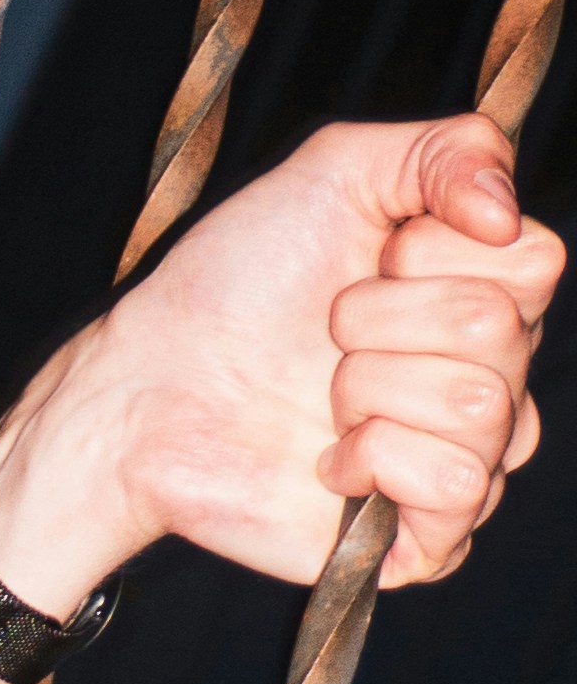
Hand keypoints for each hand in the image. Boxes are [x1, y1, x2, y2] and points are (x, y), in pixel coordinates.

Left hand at [0, 117, 557, 606]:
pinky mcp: (428, 534)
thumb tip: (506, 211)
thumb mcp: (335, 170)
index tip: (366, 258)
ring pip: (484, 411)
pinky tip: (329, 463)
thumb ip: (448, 149)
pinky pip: (458, 488)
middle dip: (380, 319)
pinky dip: (375, 462)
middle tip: (324, 331)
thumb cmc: (232, 283)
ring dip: (368, 389)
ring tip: (320, 397)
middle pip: (502, 333)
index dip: (433, 251)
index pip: (536, 260)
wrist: (147, 389)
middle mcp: (487, 375)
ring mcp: (462, 457)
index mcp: (480, 294)